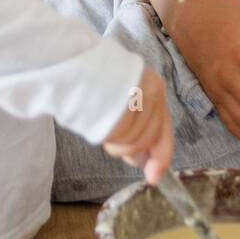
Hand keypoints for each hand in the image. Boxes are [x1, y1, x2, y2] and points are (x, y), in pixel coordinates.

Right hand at [104, 66, 172, 184]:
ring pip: (133, 141)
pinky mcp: (122, 105)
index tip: (154, 177)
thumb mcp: (125, 101)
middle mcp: (152, 91)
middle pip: (148, 139)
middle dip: (132, 150)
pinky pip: (120, 136)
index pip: (165, 129)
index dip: (161, 156)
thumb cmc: (97, 84)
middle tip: (116, 146)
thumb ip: (140, 128)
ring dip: (117, 143)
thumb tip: (150, 168)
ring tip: (103, 126)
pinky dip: (110, 138)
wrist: (74, 62)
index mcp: (155, 87)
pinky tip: (100, 124)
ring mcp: (138, 98)